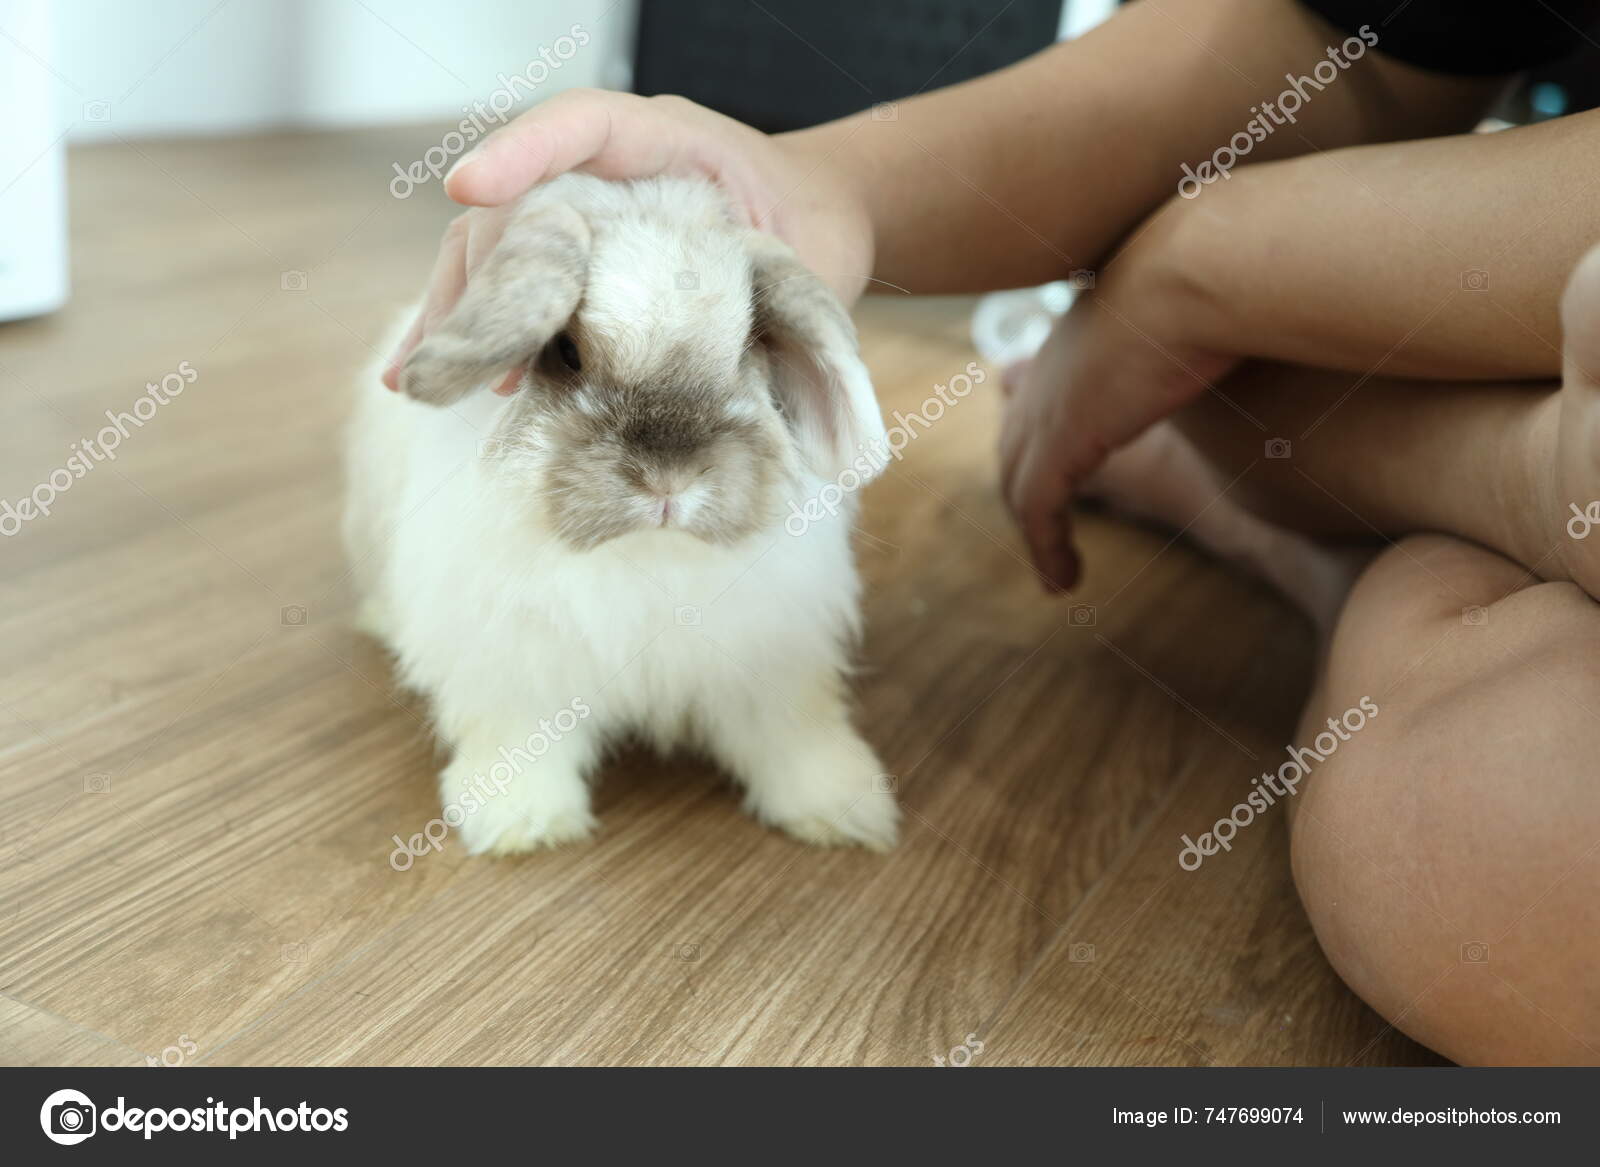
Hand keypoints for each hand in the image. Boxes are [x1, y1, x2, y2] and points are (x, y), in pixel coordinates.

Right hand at [382, 89, 874, 391]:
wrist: (821, 219)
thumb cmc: (816, 228)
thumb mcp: (812, 259)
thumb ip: (774, 296)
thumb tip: (728, 377)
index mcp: (669, 141)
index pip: (583, 123)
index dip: (522, 151)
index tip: (471, 188)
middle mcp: (610, 170)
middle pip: (520, 202)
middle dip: (477, 273)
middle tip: (451, 343)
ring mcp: (586, 212)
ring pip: (497, 245)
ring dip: (461, 311)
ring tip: (425, 373)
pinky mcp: (580, 259)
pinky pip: (515, 284)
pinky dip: (481, 327)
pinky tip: (444, 374)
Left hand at [999, 232, 1236, 591]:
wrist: (1208, 265)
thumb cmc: (1231, 277)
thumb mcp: (1210, 305)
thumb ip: (1208, 322)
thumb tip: (1257, 313)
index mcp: (1082, 331)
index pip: (1042, 387)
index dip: (1045, 430)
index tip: (1059, 468)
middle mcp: (1051, 368)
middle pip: (1016, 440)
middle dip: (1026, 489)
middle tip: (1045, 534)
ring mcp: (1047, 405)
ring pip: (1018, 482)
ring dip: (1037, 534)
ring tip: (1058, 574)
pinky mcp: (1059, 441)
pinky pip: (1035, 509)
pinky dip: (1045, 548)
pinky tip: (1064, 581)